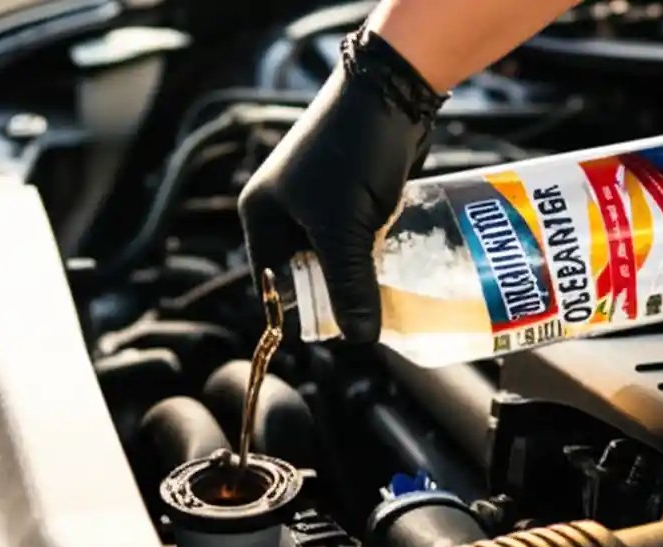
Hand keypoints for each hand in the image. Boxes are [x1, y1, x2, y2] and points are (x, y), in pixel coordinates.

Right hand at [238, 29, 441, 343]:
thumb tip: (362, 340)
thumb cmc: (353, 153)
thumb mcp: (345, 228)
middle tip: (370, 317)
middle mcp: (285, 209)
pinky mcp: (354, 193)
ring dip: (362, 274)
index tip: (339, 331)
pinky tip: (400, 267)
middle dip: (337, 295)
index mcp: (262, 215)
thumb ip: (350, 285)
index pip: (274, 284)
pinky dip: (377, 254)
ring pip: (340, 256)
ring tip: (389, 294)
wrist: (393, 91)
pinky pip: (361, 237)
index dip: (303, 311)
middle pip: (308, 273)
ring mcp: (320, 200)